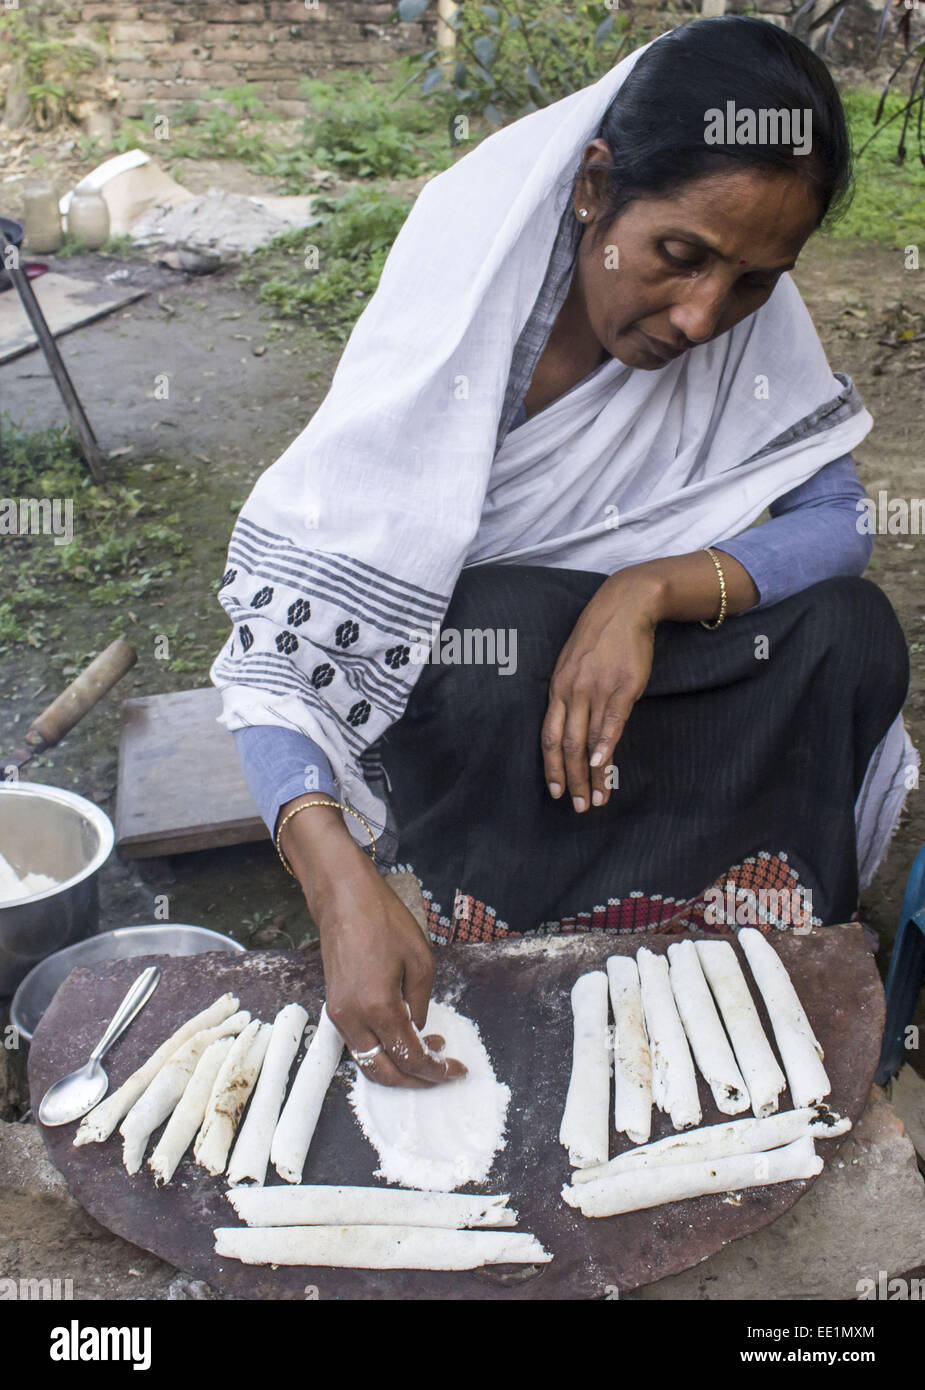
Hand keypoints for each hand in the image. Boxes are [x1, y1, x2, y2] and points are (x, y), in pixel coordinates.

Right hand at [281, 801, 466, 1088]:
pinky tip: (403, 1035)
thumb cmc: (385, 921)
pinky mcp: (334, 1007)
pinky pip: (359, 1044)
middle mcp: (352, 1019)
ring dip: (397, 1067)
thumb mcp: (420, 960)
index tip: (458, 1070)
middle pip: (383, 1073)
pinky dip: (381, 1051)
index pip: (409, 1057)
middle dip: (415, 1080)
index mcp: (378, 1007)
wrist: (343, 899)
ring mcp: (338, 1015)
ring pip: (367, 1062)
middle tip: (442, 1071)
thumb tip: (418, 1029)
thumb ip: (420, 1003)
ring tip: (428, 1050)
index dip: (436, 1070)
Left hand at [541, 570, 661, 812]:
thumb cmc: (599, 637)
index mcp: (557, 689)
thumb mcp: (572, 664)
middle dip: (571, 780)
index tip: (555, 792)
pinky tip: (604, 765)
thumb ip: (570, 695)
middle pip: (568, 746)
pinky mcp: (622, 687)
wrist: (625, 606)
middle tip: (577, 807)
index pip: (549, 736)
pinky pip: (611, 721)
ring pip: (590, 741)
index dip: (551, 767)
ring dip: (594, 774)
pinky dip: (606, 745)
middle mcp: (572, 692)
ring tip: (597, 798)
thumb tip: (572, 725)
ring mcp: (597, 689)